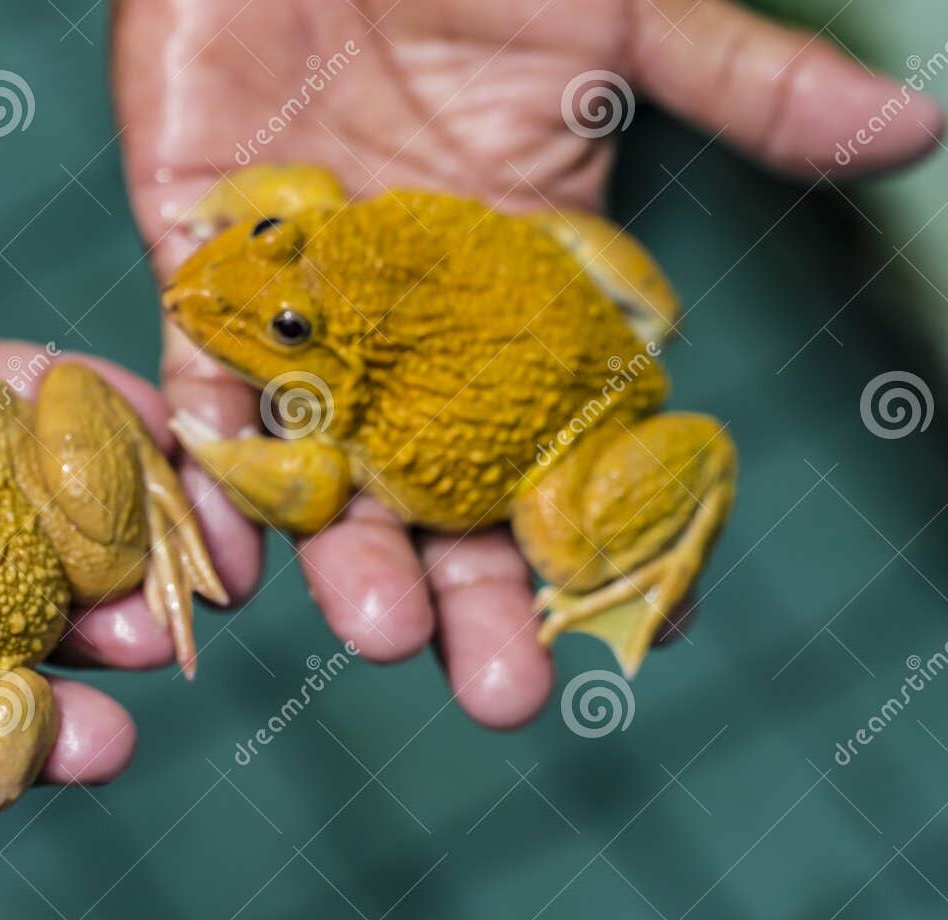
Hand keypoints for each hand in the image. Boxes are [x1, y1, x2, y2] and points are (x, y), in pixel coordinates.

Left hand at [114, 0, 942, 726]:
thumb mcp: (624, 22)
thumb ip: (744, 91)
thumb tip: (920, 126)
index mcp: (526, 291)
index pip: (568, 445)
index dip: (592, 539)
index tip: (626, 630)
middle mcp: (417, 330)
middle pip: (444, 493)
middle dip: (470, 597)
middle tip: (498, 695)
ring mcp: (310, 310)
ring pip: (326, 465)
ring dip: (349, 559)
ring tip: (381, 634)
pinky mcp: (203, 266)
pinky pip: (200, 387)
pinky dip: (214, 464)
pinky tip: (237, 551)